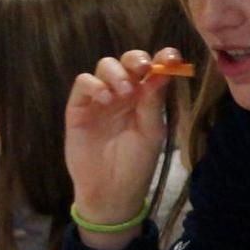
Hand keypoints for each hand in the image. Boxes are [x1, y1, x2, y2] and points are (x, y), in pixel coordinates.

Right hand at [64, 49, 179, 248]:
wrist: (111, 192)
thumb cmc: (136, 164)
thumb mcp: (151, 132)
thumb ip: (153, 101)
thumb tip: (162, 71)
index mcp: (145, 97)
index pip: (153, 69)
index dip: (162, 57)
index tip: (171, 57)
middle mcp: (123, 93)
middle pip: (127, 61)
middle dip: (136, 59)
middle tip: (142, 69)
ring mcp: (100, 98)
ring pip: (104, 66)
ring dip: (116, 73)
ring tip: (123, 93)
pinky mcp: (78, 107)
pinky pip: (83, 83)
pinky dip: (94, 85)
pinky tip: (105, 100)